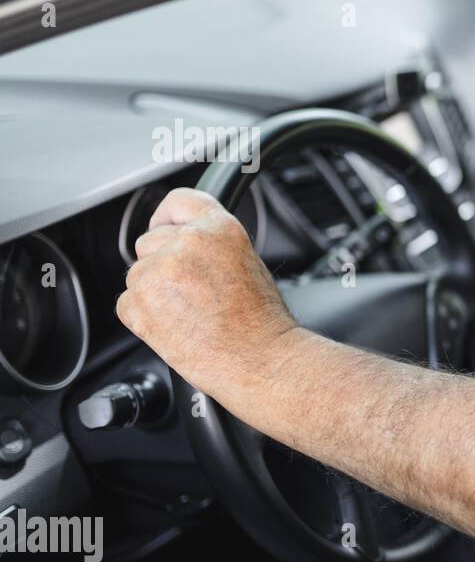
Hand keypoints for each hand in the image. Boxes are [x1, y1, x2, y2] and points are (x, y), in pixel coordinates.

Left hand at [116, 188, 297, 394]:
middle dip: (162, 265)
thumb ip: (212, 245)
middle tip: (190, 292)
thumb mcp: (247, 262)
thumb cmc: (261, 322)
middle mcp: (187, 242)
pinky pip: (127, 304)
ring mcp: (160, 270)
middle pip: (150, 243)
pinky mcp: (140, 301)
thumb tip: (185, 244)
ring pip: (138, 275)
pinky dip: (143, 318)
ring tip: (189, 315)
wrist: (259, 359)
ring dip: (154, 294)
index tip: (163, 226)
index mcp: (219, 228)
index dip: (166, 216)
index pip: (179, 202)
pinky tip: (175, 327)